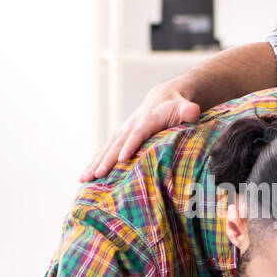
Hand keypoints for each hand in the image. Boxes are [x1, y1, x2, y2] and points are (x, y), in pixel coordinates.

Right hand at [81, 79, 201, 181]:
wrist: (163, 97)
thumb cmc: (177, 107)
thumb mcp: (185, 107)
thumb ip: (188, 110)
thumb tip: (192, 111)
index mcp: (147, 119)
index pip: (138, 133)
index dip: (130, 145)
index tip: (123, 159)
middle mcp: (131, 125)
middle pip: (117, 143)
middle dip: (107, 159)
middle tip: (97, 175)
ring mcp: (123, 131)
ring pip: (107, 148)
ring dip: (95, 163)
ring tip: (84, 178)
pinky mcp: (119, 137)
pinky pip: (105, 151)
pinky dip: (95, 162)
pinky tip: (86, 176)